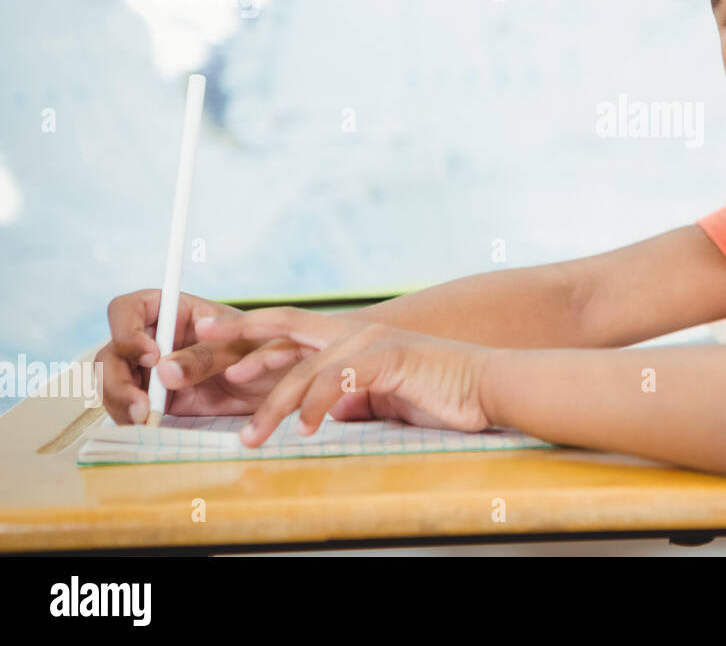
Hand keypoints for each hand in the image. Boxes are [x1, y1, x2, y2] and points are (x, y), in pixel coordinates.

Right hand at [98, 290, 317, 423]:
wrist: (278, 386)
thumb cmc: (266, 351)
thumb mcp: (241, 349)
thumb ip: (204, 357)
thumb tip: (163, 371)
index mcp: (173, 310)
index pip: (128, 309)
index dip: (128, 330)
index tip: (151, 356)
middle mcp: (154, 338)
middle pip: (112, 351)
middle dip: (117, 378)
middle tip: (141, 404)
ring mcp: (151, 370)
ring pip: (112, 382)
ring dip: (120, 402)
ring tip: (144, 419)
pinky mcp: (157, 398)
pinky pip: (129, 407)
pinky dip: (131, 418)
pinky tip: (146, 426)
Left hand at [194, 309, 493, 446]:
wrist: (487, 386)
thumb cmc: (440, 392)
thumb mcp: (383, 395)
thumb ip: (352, 396)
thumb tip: (325, 410)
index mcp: (351, 336)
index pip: (289, 327)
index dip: (249, 330)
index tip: (209, 335)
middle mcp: (356, 330)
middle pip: (285, 332)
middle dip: (239, 340)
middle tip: (199, 349)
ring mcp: (372, 341)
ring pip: (306, 369)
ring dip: (274, 406)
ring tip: (252, 438)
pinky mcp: (390, 357)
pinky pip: (340, 381)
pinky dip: (317, 406)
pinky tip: (306, 430)